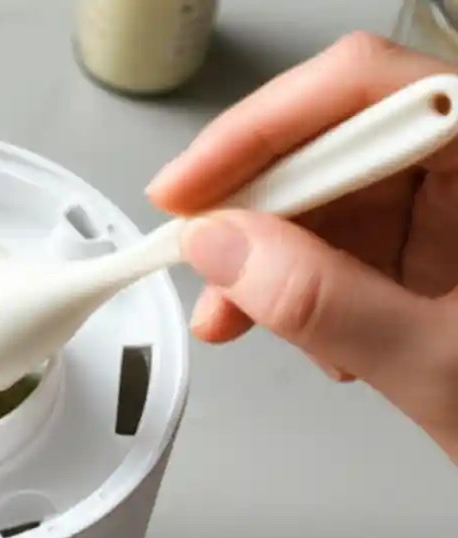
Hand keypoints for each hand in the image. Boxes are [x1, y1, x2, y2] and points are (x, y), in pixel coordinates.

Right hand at [147, 33, 457, 461]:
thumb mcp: (436, 364)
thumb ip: (323, 301)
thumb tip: (221, 246)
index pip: (367, 89)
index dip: (263, 128)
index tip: (190, 189)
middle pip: (337, 136)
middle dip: (256, 206)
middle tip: (199, 257)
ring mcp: (455, 204)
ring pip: (328, 191)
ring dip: (265, 255)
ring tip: (237, 317)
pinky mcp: (435, 244)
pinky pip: (342, 237)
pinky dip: (297, 283)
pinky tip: (300, 332)